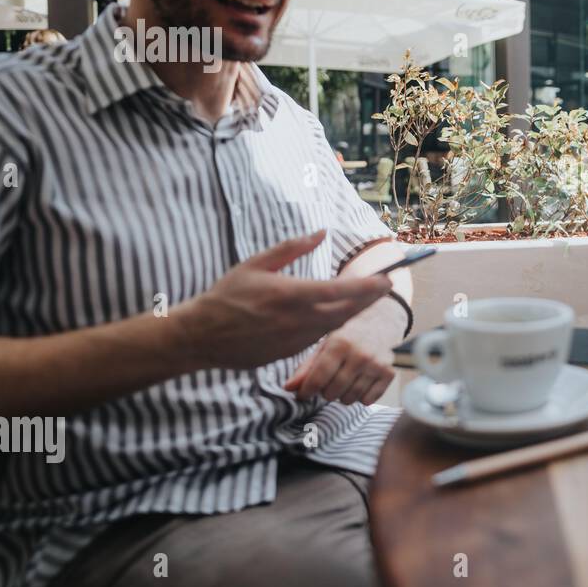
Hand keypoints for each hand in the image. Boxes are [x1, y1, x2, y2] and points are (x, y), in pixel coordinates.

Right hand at [172, 230, 391, 370]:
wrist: (201, 336)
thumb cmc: (227, 295)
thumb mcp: (256, 264)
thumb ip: (291, 248)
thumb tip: (321, 233)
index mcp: (291, 295)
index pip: (341, 290)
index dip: (368, 286)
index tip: (385, 279)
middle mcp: (298, 320)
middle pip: (347, 312)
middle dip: (369, 299)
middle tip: (384, 286)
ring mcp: (296, 340)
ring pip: (335, 326)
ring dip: (352, 312)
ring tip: (365, 298)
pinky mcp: (291, 353)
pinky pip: (319, 337)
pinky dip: (332, 325)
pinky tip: (337, 314)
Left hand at [283, 326, 394, 404]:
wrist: (381, 324)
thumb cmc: (347, 336)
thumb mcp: (324, 346)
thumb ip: (306, 368)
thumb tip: (288, 389)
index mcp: (340, 343)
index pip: (318, 379)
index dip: (306, 391)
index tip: (302, 394)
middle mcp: (360, 354)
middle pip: (332, 393)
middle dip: (325, 391)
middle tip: (329, 380)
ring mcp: (376, 365)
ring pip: (350, 399)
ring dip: (342, 395)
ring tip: (343, 381)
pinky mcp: (389, 374)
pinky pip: (367, 400)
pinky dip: (360, 397)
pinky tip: (359, 382)